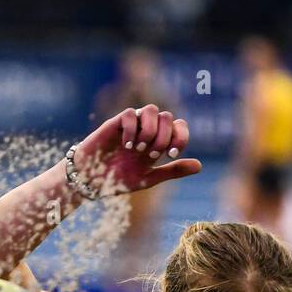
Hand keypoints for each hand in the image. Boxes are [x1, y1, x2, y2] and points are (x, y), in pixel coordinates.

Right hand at [72, 104, 202, 197]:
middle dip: (163, 137)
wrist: (91, 181)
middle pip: (167, 117)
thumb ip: (173, 170)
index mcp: (157, 142)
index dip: (180, 136)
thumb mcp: (149, 178)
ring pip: (151, 110)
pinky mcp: (115, 123)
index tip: (171, 154)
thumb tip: (200, 166)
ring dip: (150, 130)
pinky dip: (132, 129)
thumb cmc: (118, 180)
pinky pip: (129, 114)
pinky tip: (127, 145)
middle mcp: (147, 130)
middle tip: (152, 154)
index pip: (179, 126)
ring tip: (139, 149)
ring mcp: (132, 125)